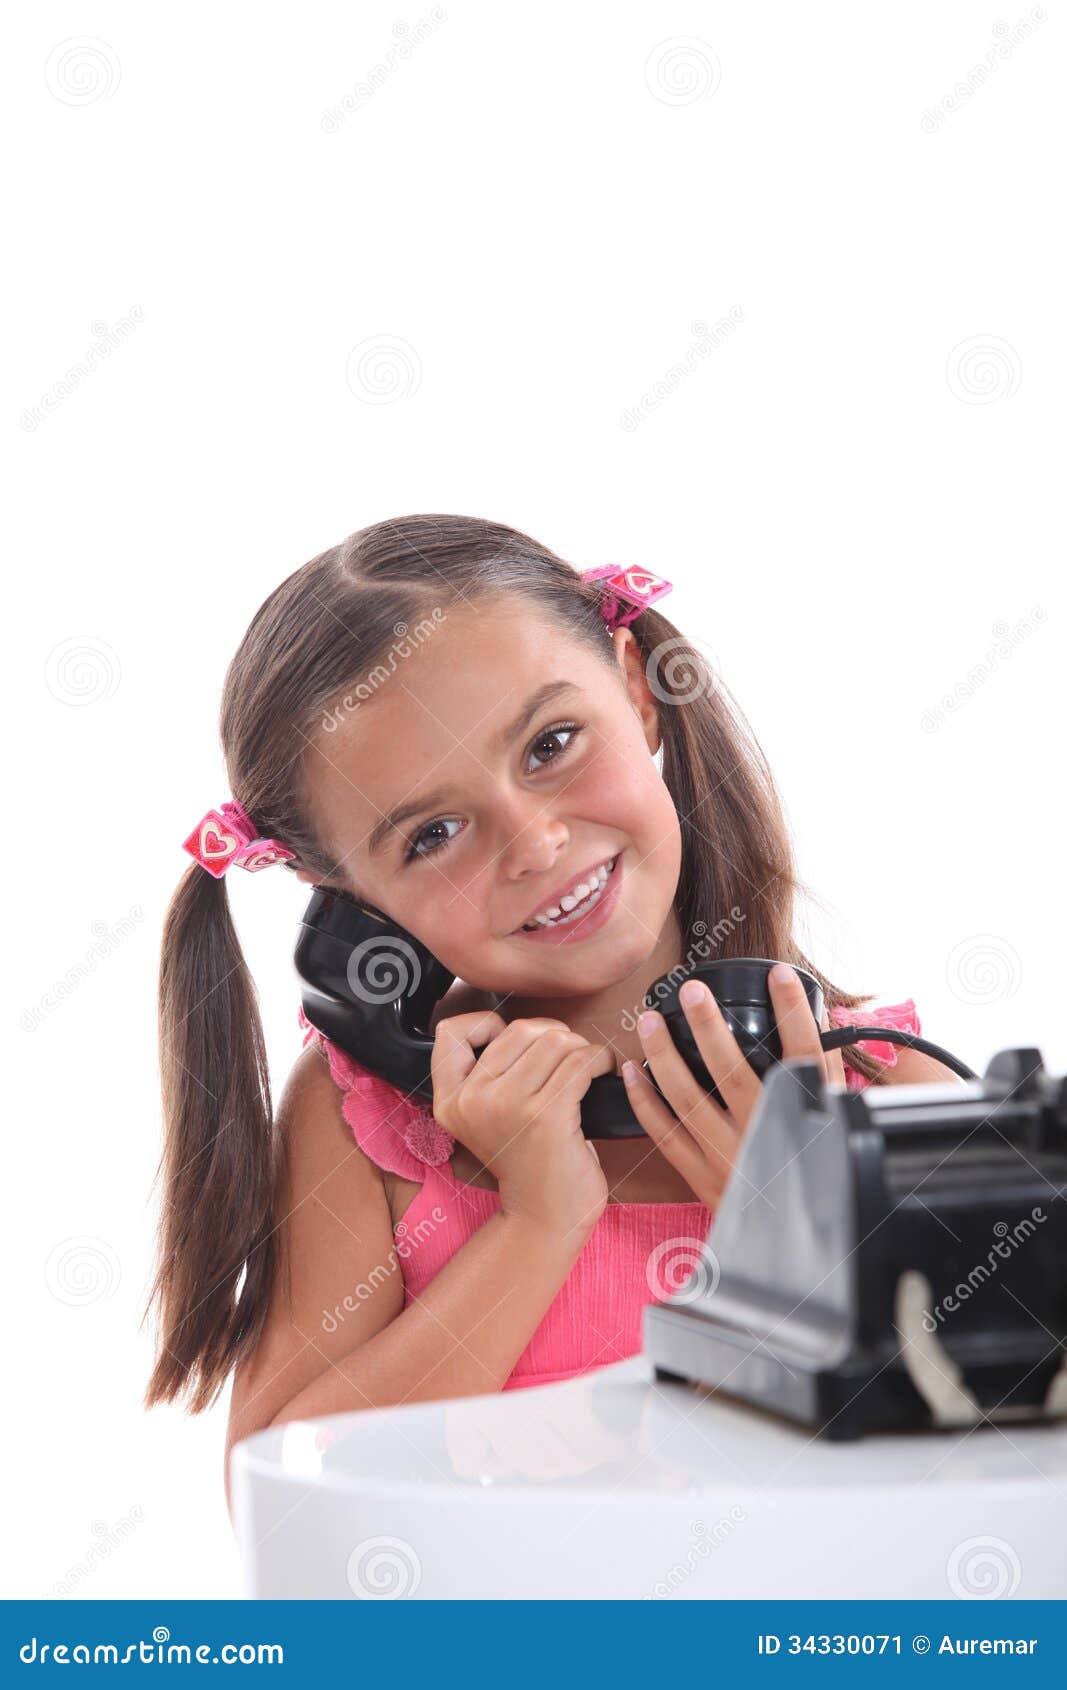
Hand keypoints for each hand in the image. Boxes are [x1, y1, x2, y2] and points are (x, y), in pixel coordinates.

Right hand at [430, 1011, 615, 1241]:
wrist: (545, 1218)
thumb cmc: (529, 1163)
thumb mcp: (485, 1119)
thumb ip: (489, 1076)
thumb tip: (532, 1028)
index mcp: (450, 1101)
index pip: (450, 1031)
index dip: (485, 1024)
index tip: (513, 1044)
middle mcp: (471, 1101)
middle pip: (518, 1029)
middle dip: (552, 1035)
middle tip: (567, 1057)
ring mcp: (507, 1107)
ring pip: (554, 1040)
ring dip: (580, 1047)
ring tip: (586, 1066)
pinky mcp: (546, 1115)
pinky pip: (581, 1061)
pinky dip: (599, 1059)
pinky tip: (602, 1071)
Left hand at [622, 965, 846, 1210]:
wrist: (795, 1247)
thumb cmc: (815, 1176)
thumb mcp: (835, 1124)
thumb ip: (825, 1073)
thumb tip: (821, 1018)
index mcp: (803, 1120)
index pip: (803, 1056)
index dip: (792, 1012)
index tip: (781, 975)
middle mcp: (764, 1137)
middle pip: (733, 1073)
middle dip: (708, 1026)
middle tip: (691, 989)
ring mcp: (729, 1158)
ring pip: (688, 1100)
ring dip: (664, 1057)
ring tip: (648, 1021)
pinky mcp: (702, 1176)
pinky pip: (666, 1135)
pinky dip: (645, 1102)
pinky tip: (632, 1072)